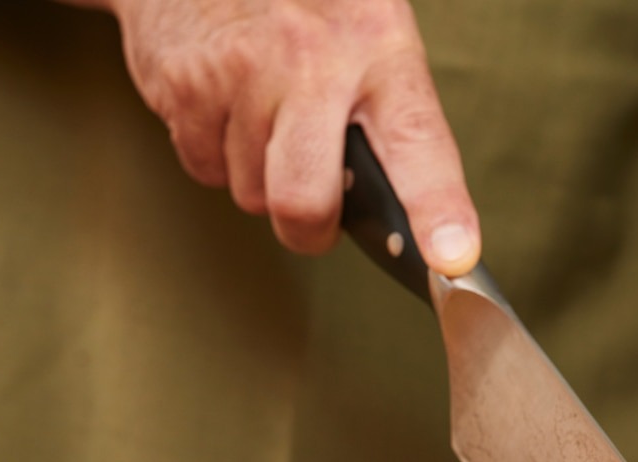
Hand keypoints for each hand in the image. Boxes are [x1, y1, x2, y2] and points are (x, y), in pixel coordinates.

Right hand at [79, 0, 480, 273]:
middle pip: (304, 203)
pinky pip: (205, 168)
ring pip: (252, 195)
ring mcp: (241, 72)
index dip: (437, 210)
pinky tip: (229, 108)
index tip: (452, 260)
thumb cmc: (309, 5)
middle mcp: (311, 62)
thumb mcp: (372, 32)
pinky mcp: (185, 84)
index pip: (419, 145)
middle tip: (316, 215)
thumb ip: (391, 117)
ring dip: (260, 180)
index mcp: (379, 50)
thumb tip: (413, 221)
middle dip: (309, 230)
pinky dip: (217, 155)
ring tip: (267, 120)